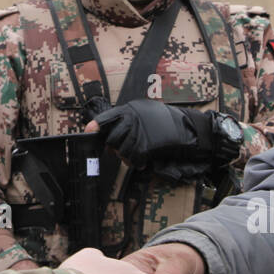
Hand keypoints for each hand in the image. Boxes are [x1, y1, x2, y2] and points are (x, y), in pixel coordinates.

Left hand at [88, 99, 207, 168]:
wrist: (185, 126)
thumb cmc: (163, 119)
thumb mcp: (143, 110)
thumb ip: (127, 118)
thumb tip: (108, 130)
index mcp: (129, 109)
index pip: (106, 118)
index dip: (95, 126)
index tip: (88, 132)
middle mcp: (132, 120)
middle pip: (112, 139)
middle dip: (113, 148)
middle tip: (117, 151)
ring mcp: (139, 133)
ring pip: (121, 151)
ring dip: (125, 157)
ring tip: (133, 156)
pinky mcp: (147, 145)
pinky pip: (134, 159)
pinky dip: (137, 163)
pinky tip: (142, 162)